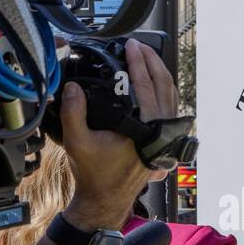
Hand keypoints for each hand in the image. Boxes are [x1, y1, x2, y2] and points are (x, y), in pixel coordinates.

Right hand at [61, 39, 177, 229]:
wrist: (104, 199)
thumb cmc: (94, 175)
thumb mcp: (77, 142)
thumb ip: (73, 112)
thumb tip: (72, 86)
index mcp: (144, 130)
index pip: (146, 87)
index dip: (138, 63)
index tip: (131, 46)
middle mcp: (159, 132)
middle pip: (164, 86)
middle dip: (153, 61)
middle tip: (138, 45)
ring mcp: (163, 135)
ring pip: (170, 96)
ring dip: (159, 73)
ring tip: (146, 56)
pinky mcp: (161, 138)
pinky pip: (168, 107)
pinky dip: (162, 89)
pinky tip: (152, 80)